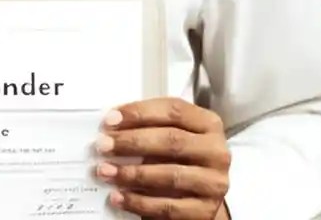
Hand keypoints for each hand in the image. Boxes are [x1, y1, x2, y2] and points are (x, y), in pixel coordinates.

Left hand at [93, 98, 230, 219]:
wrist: (198, 197)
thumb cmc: (179, 159)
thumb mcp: (170, 136)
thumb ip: (148, 127)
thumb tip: (111, 126)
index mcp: (209, 124)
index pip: (174, 110)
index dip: (139, 113)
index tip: (110, 120)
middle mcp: (216, 151)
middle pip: (172, 140)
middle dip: (132, 142)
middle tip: (103, 145)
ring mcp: (214, 182)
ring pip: (171, 175)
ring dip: (132, 173)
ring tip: (106, 171)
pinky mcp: (206, 210)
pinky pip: (168, 207)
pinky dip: (139, 202)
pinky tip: (118, 196)